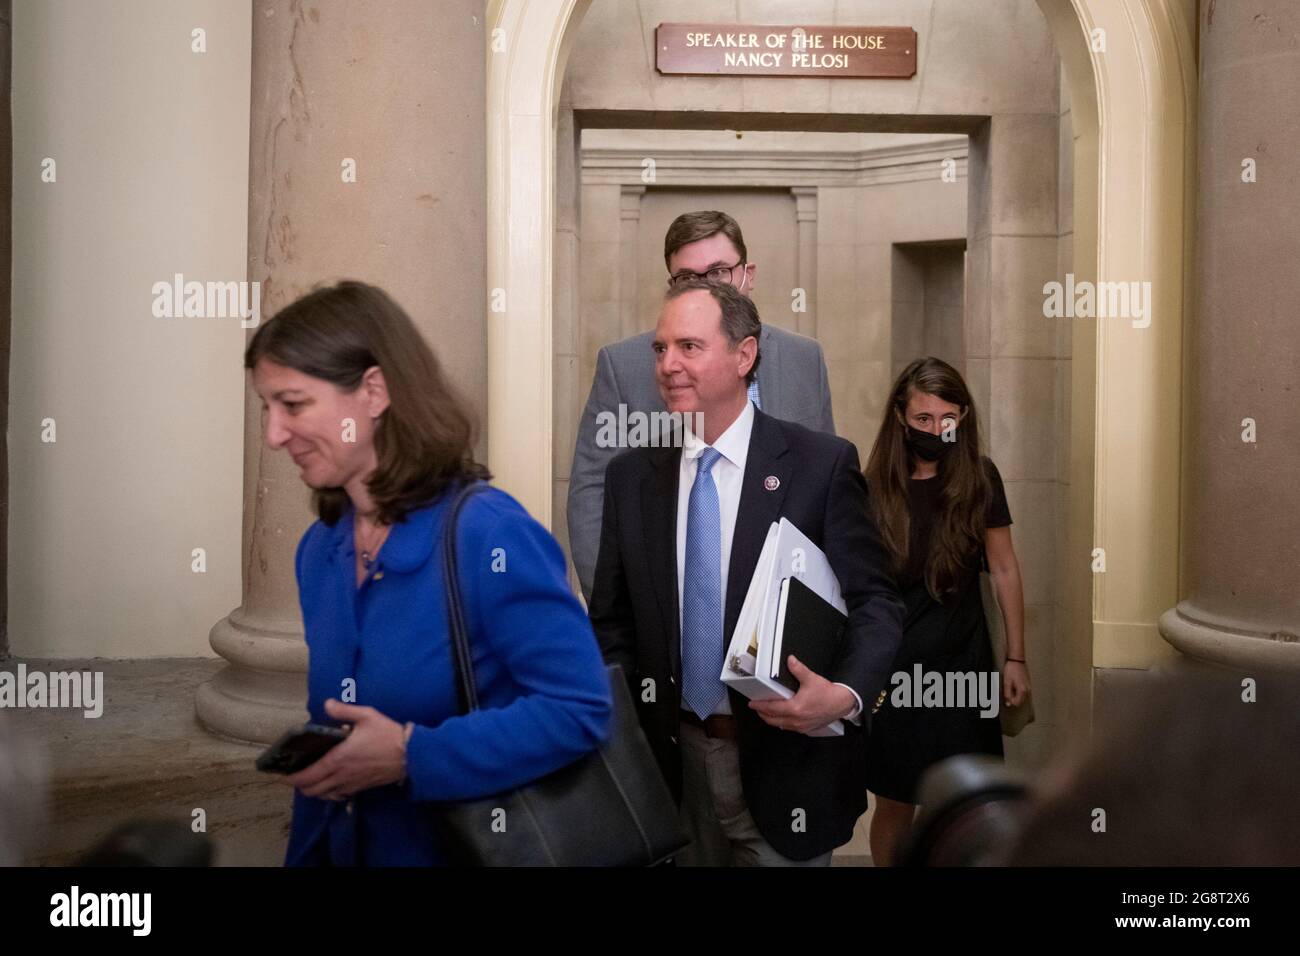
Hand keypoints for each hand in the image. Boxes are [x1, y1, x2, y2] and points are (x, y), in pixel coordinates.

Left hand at [278, 699, 407, 799]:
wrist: (410, 754)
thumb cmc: (387, 734)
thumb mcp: (366, 716)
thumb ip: (344, 710)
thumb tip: (327, 704)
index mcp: (338, 759)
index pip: (307, 775)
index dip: (291, 777)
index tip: (282, 774)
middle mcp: (341, 775)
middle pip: (311, 790)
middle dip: (299, 785)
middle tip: (294, 775)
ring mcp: (350, 784)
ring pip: (323, 796)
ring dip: (312, 790)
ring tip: (309, 779)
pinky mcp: (360, 788)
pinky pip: (337, 796)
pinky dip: (328, 793)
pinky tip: (329, 783)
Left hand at [749, 656, 855, 733]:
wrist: (842, 704)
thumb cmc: (828, 694)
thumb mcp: (811, 679)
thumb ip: (798, 669)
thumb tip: (790, 660)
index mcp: (795, 708)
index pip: (771, 709)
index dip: (759, 706)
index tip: (752, 704)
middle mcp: (796, 720)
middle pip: (772, 720)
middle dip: (763, 714)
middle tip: (757, 708)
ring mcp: (801, 727)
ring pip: (780, 726)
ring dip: (772, 720)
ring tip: (767, 712)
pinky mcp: (806, 729)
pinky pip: (789, 728)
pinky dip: (782, 723)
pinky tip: (782, 718)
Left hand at [1003, 661, 1029, 706]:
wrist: (1017, 660)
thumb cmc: (1011, 669)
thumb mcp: (1007, 683)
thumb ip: (1008, 694)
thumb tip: (1008, 704)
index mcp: (1023, 690)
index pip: (1017, 703)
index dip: (1010, 701)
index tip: (1006, 694)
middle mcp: (1028, 689)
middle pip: (1020, 700)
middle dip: (1013, 697)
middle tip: (1007, 689)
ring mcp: (1029, 686)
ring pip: (1022, 696)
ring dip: (1015, 694)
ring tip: (1010, 685)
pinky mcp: (1028, 683)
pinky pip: (1023, 691)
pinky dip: (1018, 690)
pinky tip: (1014, 683)